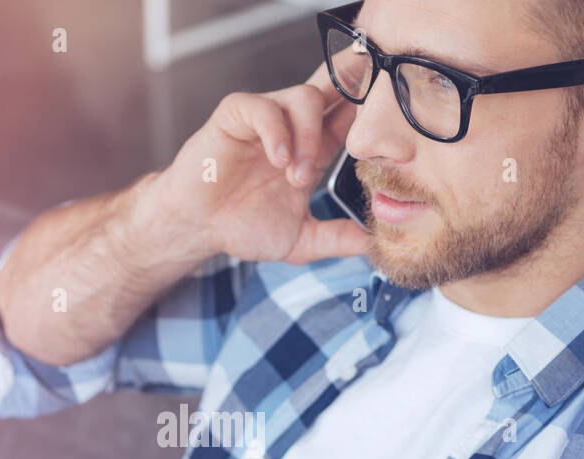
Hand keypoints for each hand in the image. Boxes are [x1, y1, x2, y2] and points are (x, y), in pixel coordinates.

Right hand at [143, 62, 369, 266]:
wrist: (198, 228)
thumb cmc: (242, 227)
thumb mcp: (300, 241)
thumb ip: (335, 239)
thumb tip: (373, 244)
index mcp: (315, 148)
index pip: (351, 117)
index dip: (370, 120)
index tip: (386, 139)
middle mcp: (294, 126)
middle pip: (334, 89)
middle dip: (352, 97)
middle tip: (364, 129)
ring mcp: (265, 117)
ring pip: (305, 97)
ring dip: (309, 136)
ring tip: (298, 176)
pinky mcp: (235, 115)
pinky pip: (263, 107)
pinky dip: (277, 132)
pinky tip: (279, 161)